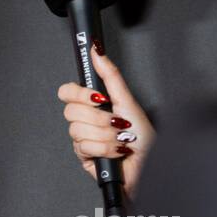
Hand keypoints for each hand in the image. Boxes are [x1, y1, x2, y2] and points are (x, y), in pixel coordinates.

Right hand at [56, 44, 153, 196]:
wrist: (149, 165)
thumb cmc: (144, 137)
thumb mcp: (127, 101)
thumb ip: (110, 75)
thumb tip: (96, 51)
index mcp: (94, 104)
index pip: (67, 92)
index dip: (78, 94)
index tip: (98, 97)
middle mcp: (86, 120)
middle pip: (70, 111)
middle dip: (99, 118)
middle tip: (116, 122)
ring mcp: (83, 138)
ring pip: (77, 130)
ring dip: (104, 135)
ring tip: (120, 140)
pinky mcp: (84, 157)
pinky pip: (83, 147)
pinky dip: (104, 149)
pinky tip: (116, 152)